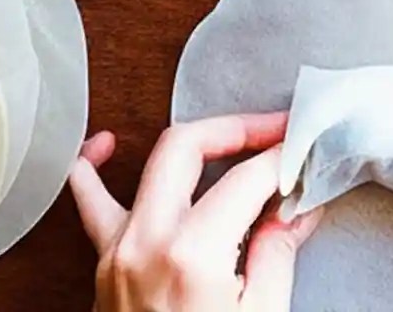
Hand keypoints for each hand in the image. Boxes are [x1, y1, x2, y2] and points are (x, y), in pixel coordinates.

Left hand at [67, 113, 323, 311]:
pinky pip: (86, 201)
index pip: (247, 178)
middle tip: (276, 132)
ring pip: (145, 163)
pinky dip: (90, 167)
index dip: (283, 158)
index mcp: (192, 255)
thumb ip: (277, 253)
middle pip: (188, 146)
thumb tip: (298, 208)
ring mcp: (117, 249)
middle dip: (237, 128)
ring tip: (224, 133)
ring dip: (188, 141)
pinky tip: (105, 145)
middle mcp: (147, 240)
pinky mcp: (103, 264)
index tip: (306, 153)